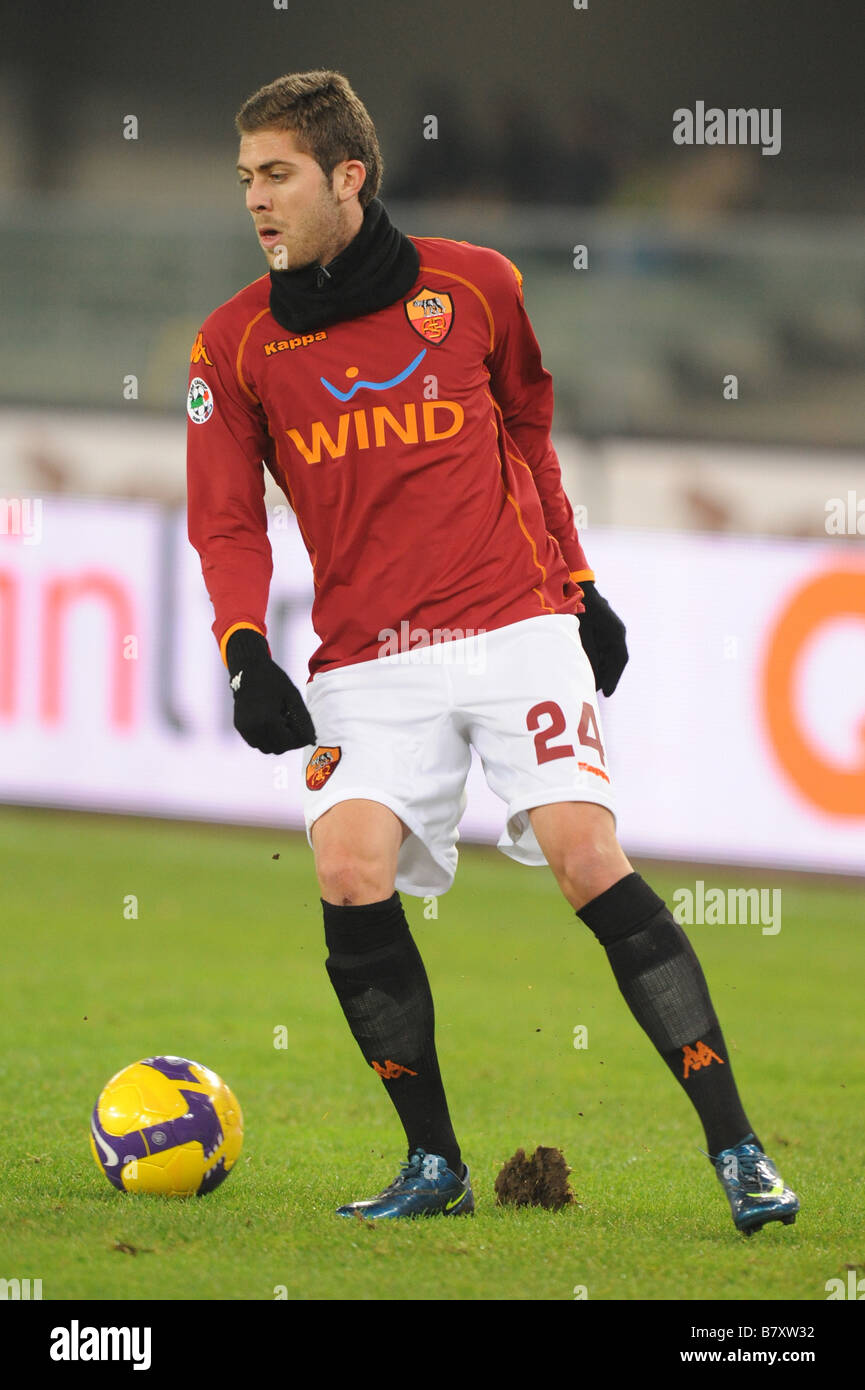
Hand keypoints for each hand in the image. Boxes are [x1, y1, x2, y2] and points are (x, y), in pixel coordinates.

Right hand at [225, 629, 315, 752]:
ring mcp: (244, 728)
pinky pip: (255, 742)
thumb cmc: (274, 681)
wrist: (248, 670)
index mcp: (268, 720)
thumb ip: (303, 720)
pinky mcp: (239, 726)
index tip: (303, 729)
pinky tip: (271, 721)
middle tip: (291, 722)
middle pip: (277, 749)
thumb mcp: (293, 697)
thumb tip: (312, 740)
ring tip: (281, 721)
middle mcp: (253, 728)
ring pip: (265, 748)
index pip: (288, 743)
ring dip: (276, 741)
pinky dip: (265, 738)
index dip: (299, 740)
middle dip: (288, 741)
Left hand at [577, 580, 627, 696]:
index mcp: (615, 632)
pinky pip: (602, 648)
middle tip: (595, 691)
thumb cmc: (580, 608)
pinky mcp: (601, 629)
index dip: (613, 678)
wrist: (575, 585)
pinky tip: (586, 667)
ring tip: (589, 682)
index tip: (607, 693)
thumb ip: (588, 653)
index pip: (619, 659)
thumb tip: (591, 674)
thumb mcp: (582, 634)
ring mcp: (610, 630)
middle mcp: (616, 632)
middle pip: (614, 660)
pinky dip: (596, 659)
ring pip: (608, 655)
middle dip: (606, 676)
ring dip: (600, 668)